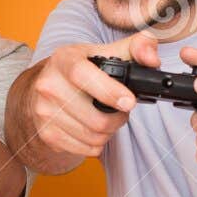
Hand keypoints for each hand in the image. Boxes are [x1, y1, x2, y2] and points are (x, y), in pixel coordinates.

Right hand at [23, 30, 161, 158]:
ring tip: (107, 117)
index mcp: (63, 60)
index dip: (109, 91)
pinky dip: (97, 143)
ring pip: (93, 136)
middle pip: (95, 118)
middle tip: (122, 109)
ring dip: (109, 131)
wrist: (46, 86)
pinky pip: (85, 149)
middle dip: (118, 118)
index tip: (129, 102)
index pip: (83, 76)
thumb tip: (152, 58)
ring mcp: (44, 111)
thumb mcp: (105, 51)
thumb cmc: (81, 68)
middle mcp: (49, 85)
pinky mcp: (46, 133)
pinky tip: (93, 128)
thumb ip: (137, 47)